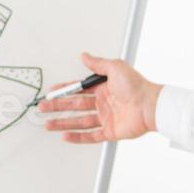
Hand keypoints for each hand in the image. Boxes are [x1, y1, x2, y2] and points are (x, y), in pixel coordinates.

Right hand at [39, 52, 161, 143]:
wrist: (150, 105)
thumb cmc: (137, 86)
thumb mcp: (115, 67)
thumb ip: (97, 63)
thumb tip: (84, 55)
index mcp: (103, 88)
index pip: (78, 89)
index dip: (64, 91)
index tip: (51, 93)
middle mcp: (103, 103)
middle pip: (75, 106)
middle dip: (58, 107)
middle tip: (43, 108)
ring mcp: (106, 118)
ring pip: (79, 121)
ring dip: (63, 122)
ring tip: (48, 124)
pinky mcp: (110, 132)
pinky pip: (90, 135)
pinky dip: (77, 137)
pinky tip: (65, 136)